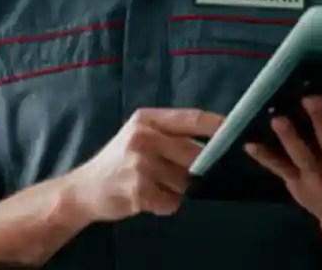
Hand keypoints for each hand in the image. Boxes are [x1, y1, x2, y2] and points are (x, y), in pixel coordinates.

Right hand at [66, 108, 222, 221]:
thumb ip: (170, 134)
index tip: (236, 133)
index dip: (218, 125)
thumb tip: (215, 141)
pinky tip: (148, 198)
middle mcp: (143, 137)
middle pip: (194, 153)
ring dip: (177, 189)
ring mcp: (140, 164)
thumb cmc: (118, 161)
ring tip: (155, 184)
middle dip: (196, 168)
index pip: (192, 118)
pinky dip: (166, 204)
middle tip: (179, 173)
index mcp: (146, 119)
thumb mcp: (139, 135)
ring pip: (185, 181)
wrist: (84, 190)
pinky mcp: (139, 190)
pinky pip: (172, 202)